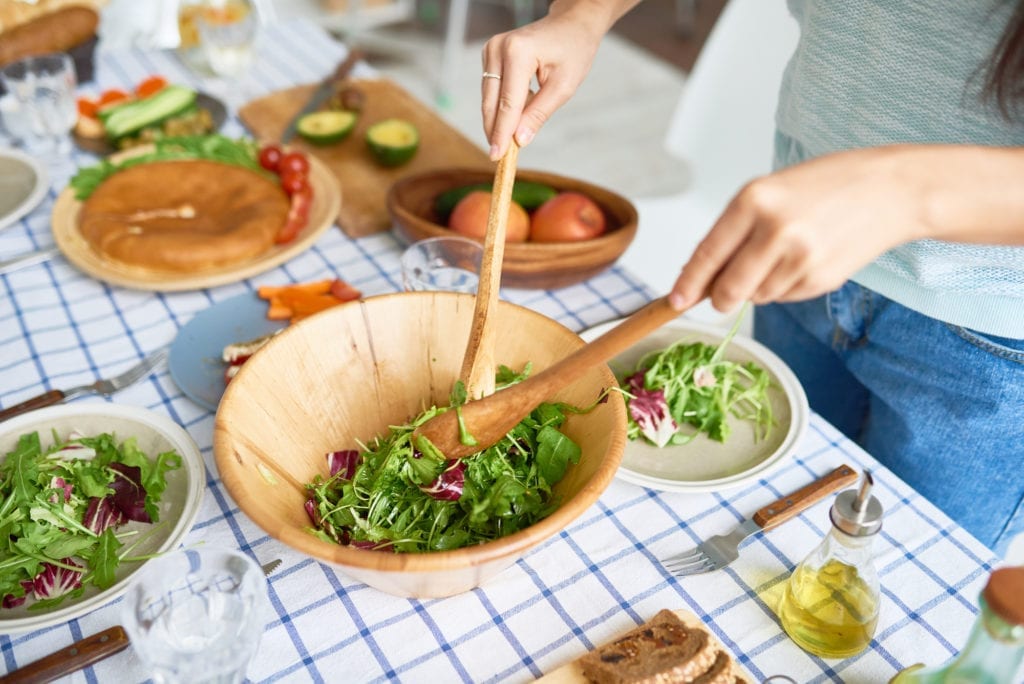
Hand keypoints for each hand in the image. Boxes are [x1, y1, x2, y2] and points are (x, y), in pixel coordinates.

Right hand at [480, 4, 609, 159]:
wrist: (571, 24)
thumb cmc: (573, 50)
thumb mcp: (564, 87)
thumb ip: (539, 113)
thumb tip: (519, 140)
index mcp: (518, 53)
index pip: (507, 103)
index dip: (502, 133)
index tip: (497, 156)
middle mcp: (499, 48)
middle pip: (491, 101)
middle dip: (495, 130)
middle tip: (499, 157)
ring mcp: (491, 49)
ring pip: (488, 97)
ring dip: (499, 119)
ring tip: (511, 138)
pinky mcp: (490, 55)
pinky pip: (492, 89)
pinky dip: (502, 106)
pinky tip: (517, 114)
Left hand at [669, 146, 932, 312]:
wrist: (891, 190)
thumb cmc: (827, 185)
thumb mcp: (771, 191)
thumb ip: (735, 231)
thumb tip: (701, 277)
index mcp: (753, 200)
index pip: (708, 254)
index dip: (688, 283)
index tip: (675, 300)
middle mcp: (775, 230)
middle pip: (728, 289)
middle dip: (720, 298)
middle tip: (721, 296)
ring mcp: (800, 258)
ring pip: (757, 296)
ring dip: (758, 287)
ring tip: (784, 254)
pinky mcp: (820, 279)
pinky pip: (784, 298)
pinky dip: (785, 287)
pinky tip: (805, 260)